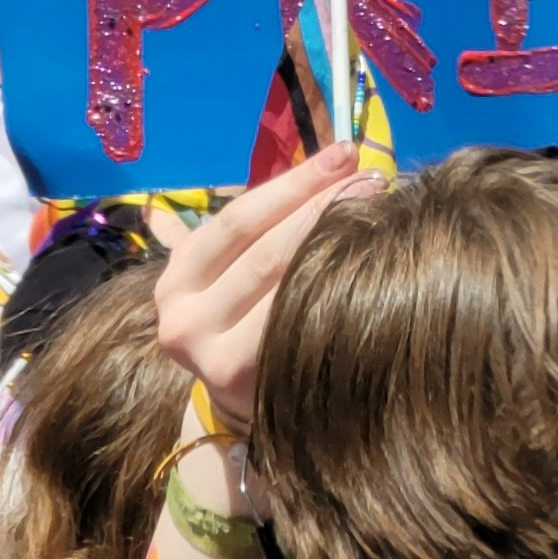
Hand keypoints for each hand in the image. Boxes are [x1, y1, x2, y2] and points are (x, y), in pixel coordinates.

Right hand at [154, 144, 376, 431]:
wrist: (239, 404)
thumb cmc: (248, 321)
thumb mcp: (234, 274)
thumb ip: (267, 228)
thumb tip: (339, 166)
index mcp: (178, 275)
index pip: (241, 217)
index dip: (295, 182)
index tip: (345, 153)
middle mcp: (181, 315)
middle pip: (264, 249)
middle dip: (321, 207)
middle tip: (373, 178)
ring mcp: (206, 355)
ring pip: (280, 286)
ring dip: (333, 244)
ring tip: (379, 215)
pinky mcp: (239, 381)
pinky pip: (292, 325)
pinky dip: (330, 293)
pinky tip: (367, 274)